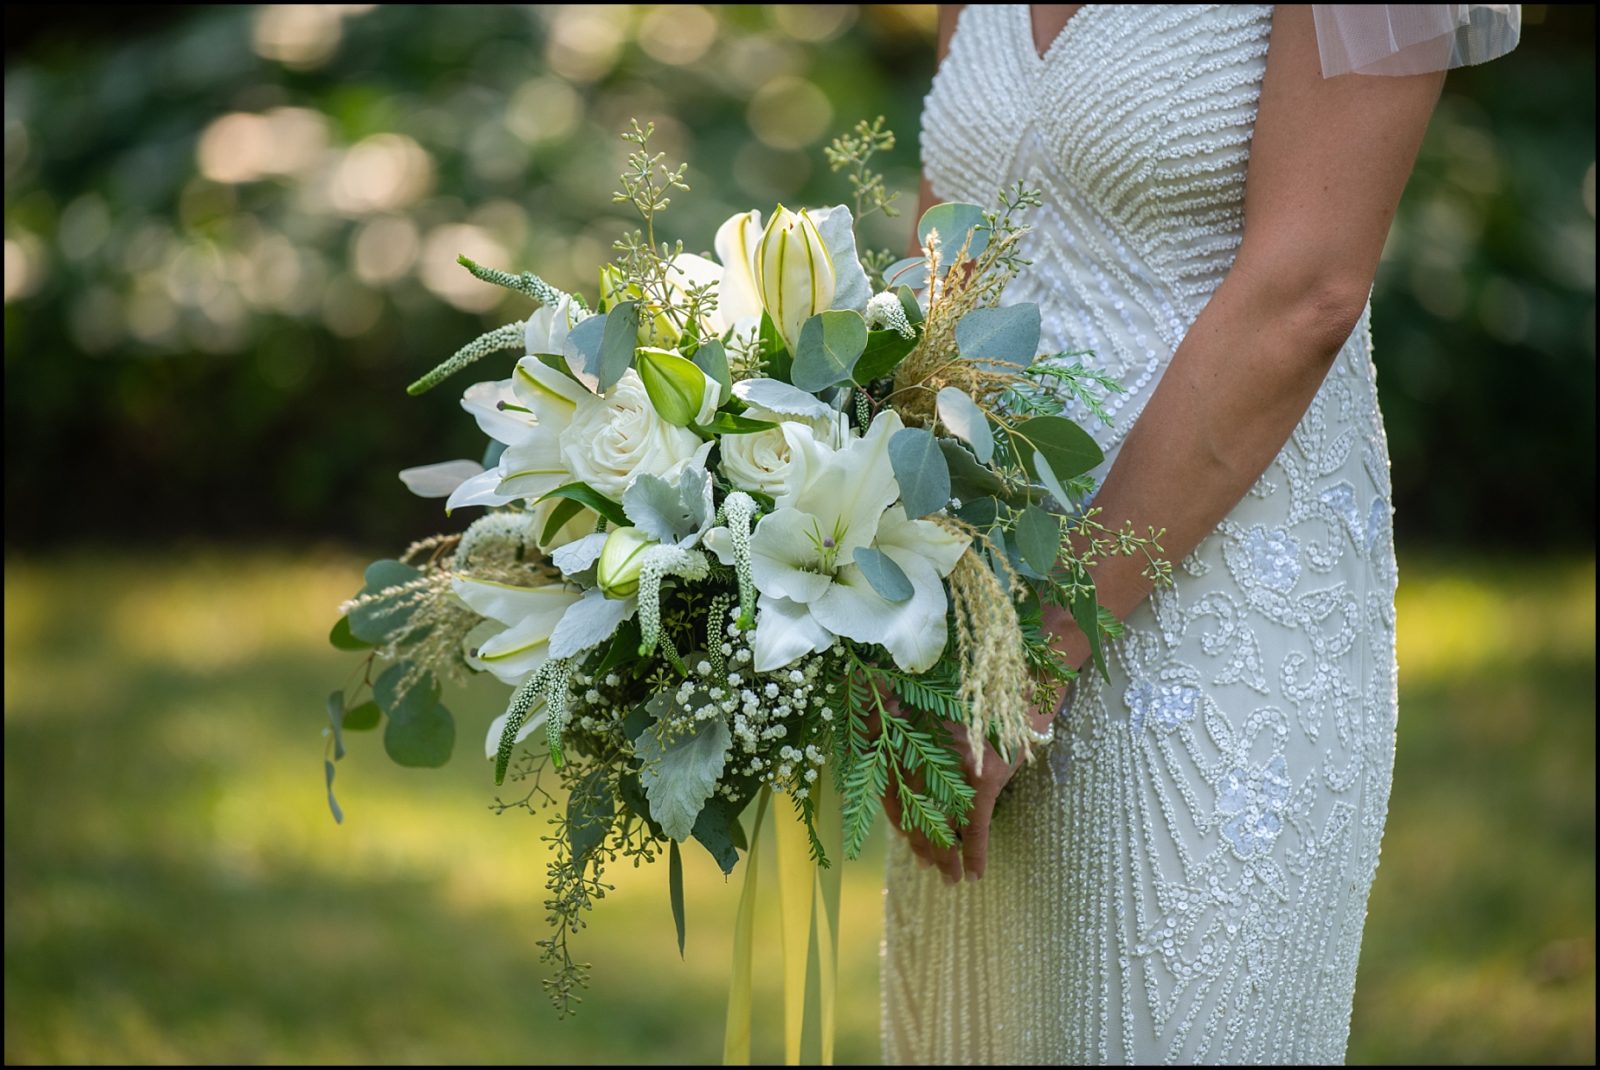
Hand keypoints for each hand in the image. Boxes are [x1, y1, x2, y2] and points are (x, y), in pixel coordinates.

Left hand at [876, 691, 1026, 884]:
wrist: (1019, 690)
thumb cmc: (975, 699)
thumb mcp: (933, 705)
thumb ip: (906, 726)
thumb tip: (894, 757)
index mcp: (906, 736)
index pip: (888, 788)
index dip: (896, 818)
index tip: (905, 837)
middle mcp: (923, 752)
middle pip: (912, 812)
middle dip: (920, 844)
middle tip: (926, 864)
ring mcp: (953, 768)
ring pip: (941, 825)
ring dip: (944, 857)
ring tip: (949, 877)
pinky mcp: (984, 780)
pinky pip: (975, 828)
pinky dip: (975, 854)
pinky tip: (974, 874)